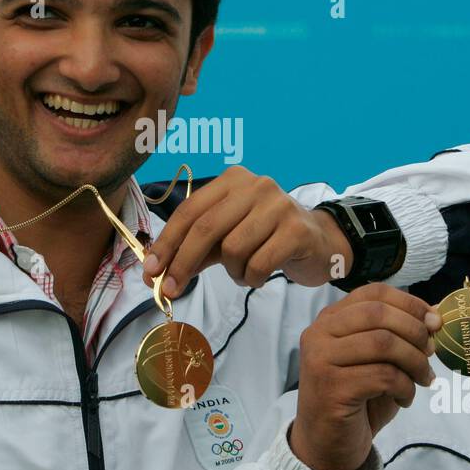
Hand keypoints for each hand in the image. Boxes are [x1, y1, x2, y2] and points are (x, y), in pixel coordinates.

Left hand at [142, 166, 353, 297]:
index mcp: (233, 180)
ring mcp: (279, 205)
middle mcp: (256, 185)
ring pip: (232, 249)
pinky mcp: (296, 230)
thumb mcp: (228, 237)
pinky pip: (258, 264)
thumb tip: (158, 271)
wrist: (320, 243)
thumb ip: (196, 249)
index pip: (190, 210)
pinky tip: (260, 275)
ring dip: (232, 271)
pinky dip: (252, 278)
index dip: (167, 242)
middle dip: (183, 262)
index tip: (150, 270)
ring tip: (244, 271)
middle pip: (206, 228)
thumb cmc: (267, 238)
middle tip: (170, 290)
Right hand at [289, 284, 439, 469]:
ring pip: (383, 343)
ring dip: (415, 361)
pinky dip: (405, 387)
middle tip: (431, 353)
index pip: (373, 293)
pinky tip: (404, 400)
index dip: (409, 303)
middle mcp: (319, 333)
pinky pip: (383, 376)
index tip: (434, 322)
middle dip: (415, 331)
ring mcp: (321, 359)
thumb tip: (437, 314)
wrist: (328, 445)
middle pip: (378, 313)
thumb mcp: (380, 361)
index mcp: (330, 320)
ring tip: (423, 379)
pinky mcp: (331, 387)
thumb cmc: (357, 400)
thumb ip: (400, 336)